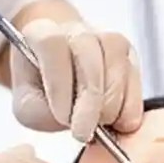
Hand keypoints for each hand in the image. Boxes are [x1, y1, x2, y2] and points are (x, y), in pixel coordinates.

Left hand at [9, 19, 143, 140]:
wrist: (58, 77)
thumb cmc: (40, 91)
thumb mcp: (28, 107)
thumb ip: (43, 113)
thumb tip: (76, 121)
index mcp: (41, 33)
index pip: (53, 44)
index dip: (60, 82)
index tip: (63, 117)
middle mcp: (76, 31)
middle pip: (89, 52)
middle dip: (90, 99)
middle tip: (84, 131)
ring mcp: (105, 39)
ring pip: (116, 61)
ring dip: (112, 102)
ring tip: (101, 126)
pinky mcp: (128, 53)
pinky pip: (135, 75)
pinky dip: (130, 104)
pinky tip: (118, 121)